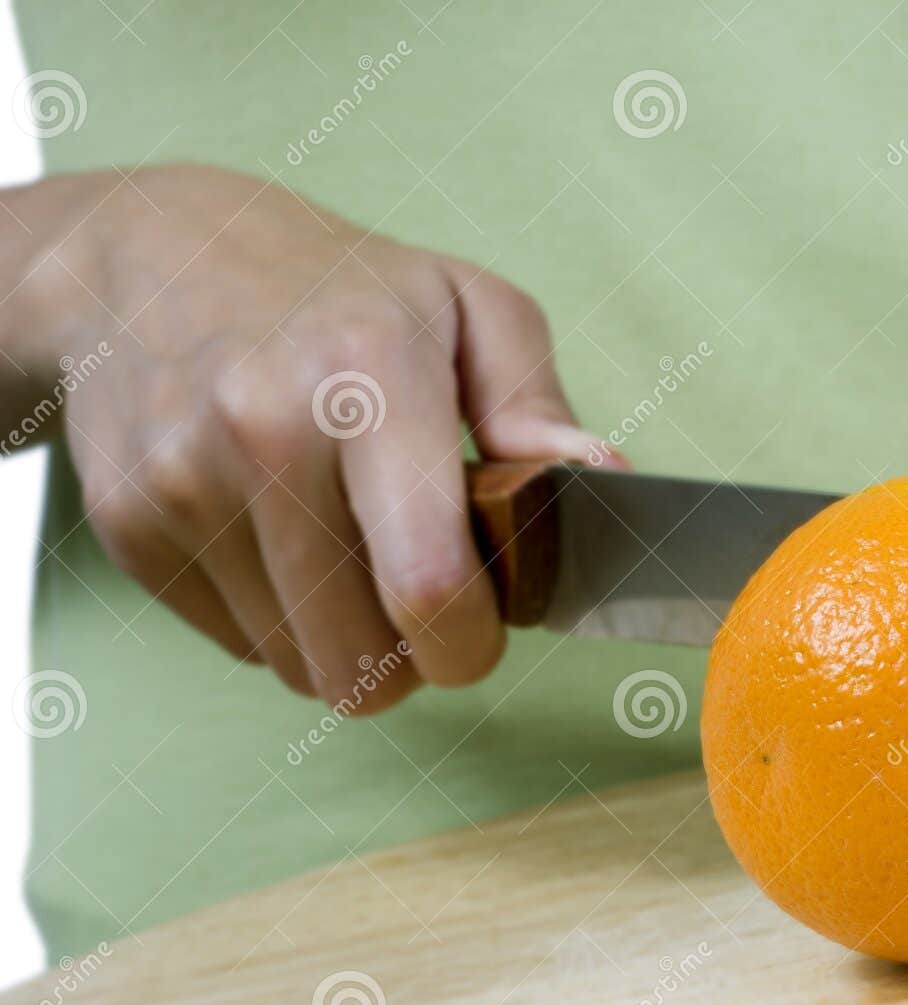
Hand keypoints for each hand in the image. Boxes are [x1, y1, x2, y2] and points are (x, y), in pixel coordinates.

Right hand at [34, 165, 608, 711]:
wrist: (145, 256)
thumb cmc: (334, 287)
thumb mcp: (463, 304)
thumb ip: (537, 402)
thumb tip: (602, 479)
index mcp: (368, 373)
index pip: (427, 583)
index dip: (470, 643)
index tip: (482, 628)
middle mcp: (264, 428)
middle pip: (362, 661)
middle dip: (413, 659)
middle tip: (425, 597)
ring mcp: (183, 482)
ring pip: (300, 670)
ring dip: (346, 641)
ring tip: (355, 553)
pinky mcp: (129, 526)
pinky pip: (240, 647)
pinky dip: (280, 621)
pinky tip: (285, 539)